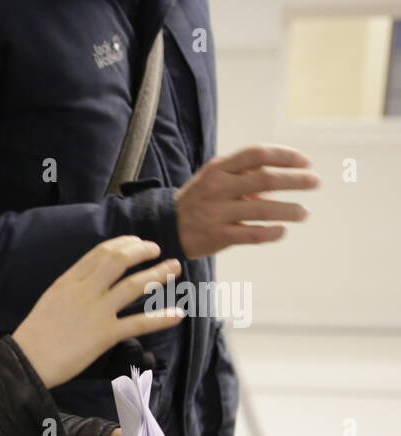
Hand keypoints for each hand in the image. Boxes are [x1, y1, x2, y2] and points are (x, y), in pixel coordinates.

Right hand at [11, 236, 183, 388]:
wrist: (26, 361)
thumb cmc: (34, 335)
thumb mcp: (50, 301)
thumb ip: (71, 289)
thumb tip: (91, 283)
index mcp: (68, 281)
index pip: (100, 252)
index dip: (123, 244)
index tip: (136, 242)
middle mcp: (84, 290)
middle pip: (119, 260)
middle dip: (142, 251)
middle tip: (157, 250)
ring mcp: (96, 311)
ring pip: (134, 285)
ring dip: (158, 274)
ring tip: (175, 268)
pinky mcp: (105, 334)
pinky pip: (139, 323)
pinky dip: (161, 318)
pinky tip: (178, 314)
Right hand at [175, 144, 318, 258]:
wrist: (165, 227)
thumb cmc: (199, 199)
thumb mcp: (215, 179)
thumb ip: (245, 175)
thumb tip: (282, 179)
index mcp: (218, 169)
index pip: (257, 154)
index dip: (285, 156)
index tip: (306, 162)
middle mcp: (217, 189)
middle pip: (264, 179)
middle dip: (295, 180)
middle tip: (315, 182)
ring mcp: (216, 214)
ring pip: (262, 210)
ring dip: (289, 210)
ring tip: (304, 213)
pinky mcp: (217, 237)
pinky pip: (251, 235)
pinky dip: (271, 233)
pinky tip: (282, 231)